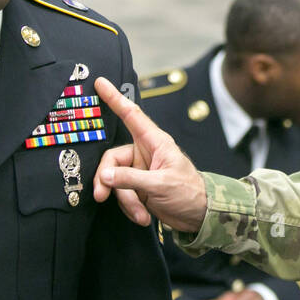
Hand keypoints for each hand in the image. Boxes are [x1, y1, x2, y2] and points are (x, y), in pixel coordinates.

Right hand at [93, 77, 207, 231]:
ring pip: (115, 180)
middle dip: (108, 179)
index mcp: (155, 142)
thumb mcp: (161, 184)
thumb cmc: (189, 193)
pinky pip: (121, 194)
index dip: (114, 98)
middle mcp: (144, 153)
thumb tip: (105, 175)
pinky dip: (129, 207)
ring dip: (125, 200)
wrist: (199, 216)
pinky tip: (143, 217)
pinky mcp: (137, 188)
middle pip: (112, 159)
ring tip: (141, 214)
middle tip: (102, 196)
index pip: (131, 115)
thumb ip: (131, 179)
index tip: (100, 82)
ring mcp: (139, 171)